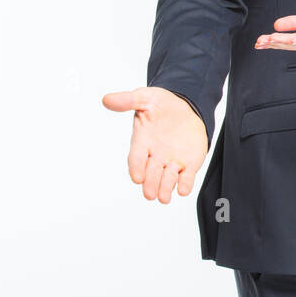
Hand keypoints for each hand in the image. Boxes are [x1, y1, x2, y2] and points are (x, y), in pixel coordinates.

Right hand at [102, 86, 208, 203]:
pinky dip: (185, 183)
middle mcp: (155, 155)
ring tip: (163, 198)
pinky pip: (186, 176)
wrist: (186, 106)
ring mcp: (172, 161)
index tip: (136, 177)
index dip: (136, 167)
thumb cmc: (161, 104)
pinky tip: (183, 190)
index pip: (136, 157)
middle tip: (150, 194)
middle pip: (151, 172)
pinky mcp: (189, 163)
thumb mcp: (145, 98)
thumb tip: (107, 99)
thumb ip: (128, 100)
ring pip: (167, 179)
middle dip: (150, 183)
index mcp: (142, 142)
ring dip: (165, 188)